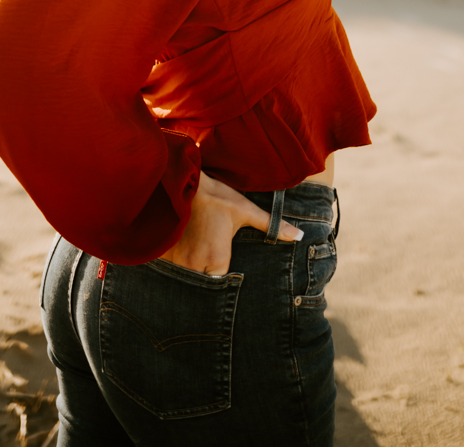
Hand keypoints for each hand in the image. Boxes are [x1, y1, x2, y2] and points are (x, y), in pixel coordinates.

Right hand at [159, 172, 302, 274]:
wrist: (182, 179)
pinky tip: (182, 250)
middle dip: (208, 275)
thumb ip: (272, 226)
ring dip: (192, 270)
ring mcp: (176, 260)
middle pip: (204, 282)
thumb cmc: (216, 195)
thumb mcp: (245, 209)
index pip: (223, 284)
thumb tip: (299, 236)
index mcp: (216, 259)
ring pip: (187, 276)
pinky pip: (171, 267)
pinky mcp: (163, 252)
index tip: (225, 266)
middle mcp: (194, 264)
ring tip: (197, 255)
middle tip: (211, 259)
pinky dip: (176, 263)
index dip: (225, 278)